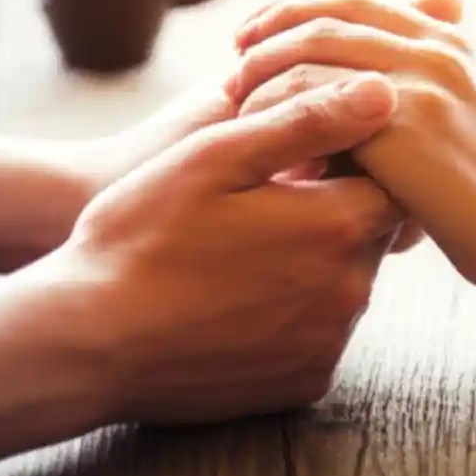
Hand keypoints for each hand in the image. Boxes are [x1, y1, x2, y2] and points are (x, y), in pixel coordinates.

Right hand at [46, 73, 402, 423]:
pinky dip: (293, 313)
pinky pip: (318, 334)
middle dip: (331, 211)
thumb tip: (385, 91)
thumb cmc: (142, 238)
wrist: (86, 344)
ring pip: (344, 284)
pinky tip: (236, 300)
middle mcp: (350, 291)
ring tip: (240, 253)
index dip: (349, 162)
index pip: (389, 181)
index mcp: (339, 226)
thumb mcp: (216, 158)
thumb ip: (308, 121)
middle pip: (368, 234)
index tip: (300, 159)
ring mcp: (328, 344)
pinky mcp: (303, 384)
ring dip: (312, 263)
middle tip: (262, 203)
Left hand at [228, 0, 475, 304]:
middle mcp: (434, 46)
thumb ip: (420, 104)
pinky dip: (274, 102)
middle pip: (329, 9)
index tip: (259, 32)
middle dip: (272, 25)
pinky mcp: (406, 118)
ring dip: (264, 62)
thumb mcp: (466, 130)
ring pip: (314, 42)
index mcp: (448, 40)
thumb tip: (356, 118)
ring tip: (234, 92)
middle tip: (235, 54)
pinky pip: (313, 90)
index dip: (298, 6)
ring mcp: (421, 77)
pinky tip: (254, 126)